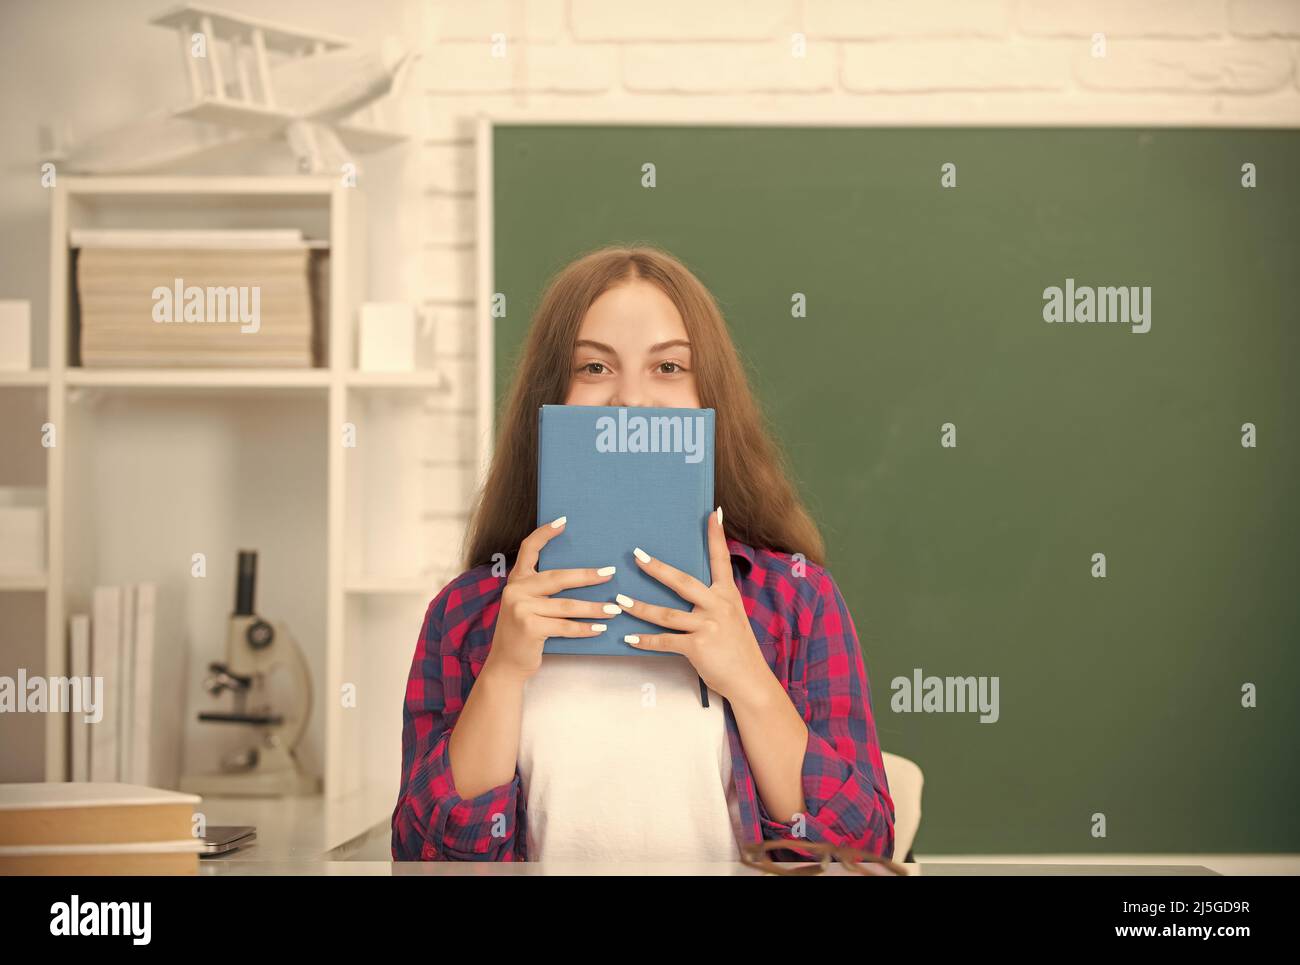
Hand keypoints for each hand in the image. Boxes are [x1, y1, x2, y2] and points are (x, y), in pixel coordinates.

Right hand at [483, 516, 618, 681]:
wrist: (505, 664)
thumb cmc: (523, 633)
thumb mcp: (526, 605)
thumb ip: (541, 590)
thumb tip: (581, 576)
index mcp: (516, 580)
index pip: (529, 549)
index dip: (545, 533)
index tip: (563, 522)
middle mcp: (515, 590)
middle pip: (558, 578)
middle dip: (587, 576)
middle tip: (610, 574)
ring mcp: (520, 609)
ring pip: (566, 606)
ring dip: (594, 608)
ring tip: (614, 608)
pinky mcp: (529, 627)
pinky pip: (564, 626)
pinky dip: (585, 628)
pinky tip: (600, 628)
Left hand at [619, 506, 771, 704]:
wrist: (750, 680)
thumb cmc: (738, 649)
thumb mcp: (734, 617)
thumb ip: (715, 602)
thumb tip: (694, 591)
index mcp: (727, 595)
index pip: (721, 560)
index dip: (717, 536)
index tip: (713, 514)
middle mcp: (718, 606)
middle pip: (682, 581)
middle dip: (657, 568)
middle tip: (636, 555)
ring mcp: (708, 626)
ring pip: (666, 614)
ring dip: (640, 607)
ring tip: (620, 601)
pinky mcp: (698, 647)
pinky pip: (665, 642)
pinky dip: (645, 641)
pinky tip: (629, 638)